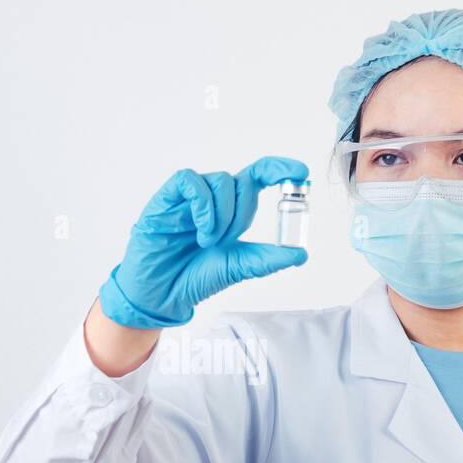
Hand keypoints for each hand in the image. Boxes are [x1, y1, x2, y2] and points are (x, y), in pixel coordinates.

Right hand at [98, 156, 308, 328]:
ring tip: (208, 241)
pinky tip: (200, 227)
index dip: (279, 168)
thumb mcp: (237, 268)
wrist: (162, 294)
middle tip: (227, 240)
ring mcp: (189, 198)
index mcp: (231, 211)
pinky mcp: (167, 199)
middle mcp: (213, 200)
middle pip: (242, 181)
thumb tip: (299, 254)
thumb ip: (266, 259)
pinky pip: (190, 181)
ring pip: (219, 180)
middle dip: (243, 212)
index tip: (300, 173)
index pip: (258, 177)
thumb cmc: (194, 277)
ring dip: (222, 214)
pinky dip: (202, 203)